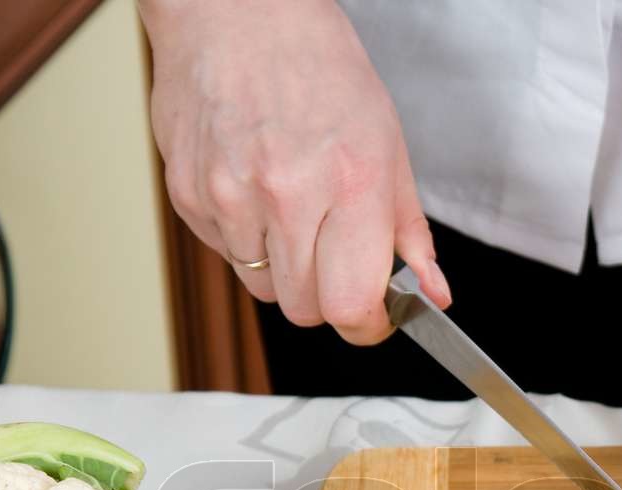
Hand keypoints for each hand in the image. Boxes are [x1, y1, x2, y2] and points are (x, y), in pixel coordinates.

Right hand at [141, 0, 449, 343]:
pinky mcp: (187, 195)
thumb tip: (434, 294)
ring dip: (285, 271)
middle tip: (337, 261)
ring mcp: (229, 197)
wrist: (238, 13)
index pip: (352, 305)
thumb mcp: (389, 147)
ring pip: (263, 289)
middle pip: (304, 310)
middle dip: (328, 299)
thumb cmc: (320, 70)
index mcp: (349, 186)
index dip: (367, 326)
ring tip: (295, 214)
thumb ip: (410, 233)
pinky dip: (247, 241)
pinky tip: (257, 192)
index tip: (375, 318)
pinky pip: (225, 255)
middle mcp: (286, 197)